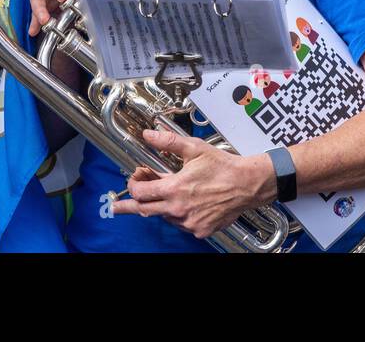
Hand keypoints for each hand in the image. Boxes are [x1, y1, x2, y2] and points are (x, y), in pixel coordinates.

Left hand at [113, 129, 274, 238]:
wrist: (248, 184)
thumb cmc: (223, 166)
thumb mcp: (194, 149)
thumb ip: (168, 141)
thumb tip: (148, 134)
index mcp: (174, 188)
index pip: (140, 193)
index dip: (133, 185)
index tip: (135, 178)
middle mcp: (179, 209)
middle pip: (144, 210)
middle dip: (127, 207)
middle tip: (116, 206)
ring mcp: (189, 222)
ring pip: (164, 216)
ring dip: (159, 206)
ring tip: (167, 192)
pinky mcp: (201, 230)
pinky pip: (182, 224)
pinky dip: (178, 214)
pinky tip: (186, 202)